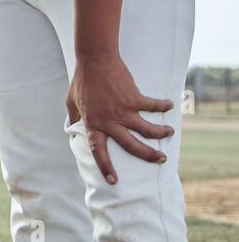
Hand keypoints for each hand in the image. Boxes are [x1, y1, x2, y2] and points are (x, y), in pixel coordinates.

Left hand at [66, 55, 173, 183]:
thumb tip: (73, 127)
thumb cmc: (82, 81)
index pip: (98, 150)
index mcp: (93, 123)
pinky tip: (169, 105)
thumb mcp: (71, 101)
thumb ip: (74, 116)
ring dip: (160, 133)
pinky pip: (152, 106)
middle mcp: (109, 121)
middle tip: (161, 159)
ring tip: (169, 133)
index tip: (113, 181)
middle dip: (147, 156)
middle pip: (131, 146)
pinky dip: (163, 106)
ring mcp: (123, 111)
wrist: (94, 60)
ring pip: (147, 130)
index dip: (105, 167)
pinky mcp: (134, 98)